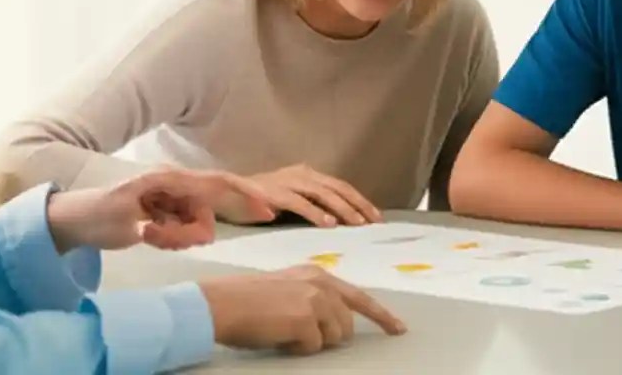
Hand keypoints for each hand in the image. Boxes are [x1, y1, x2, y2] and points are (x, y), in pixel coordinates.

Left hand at [45, 168, 271, 251]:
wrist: (73, 221)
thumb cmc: (95, 213)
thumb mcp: (126, 212)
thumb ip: (165, 217)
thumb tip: (196, 222)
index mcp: (169, 179)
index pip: (217, 184)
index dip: (246, 195)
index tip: (269, 212)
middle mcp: (176, 187)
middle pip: (206, 216)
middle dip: (187, 234)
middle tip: (152, 237)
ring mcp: (174, 201)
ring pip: (197, 228)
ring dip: (176, 239)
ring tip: (144, 235)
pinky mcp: (169, 214)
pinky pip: (185, 232)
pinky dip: (171, 240)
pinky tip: (147, 235)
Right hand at [199, 265, 405, 354]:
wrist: (222, 303)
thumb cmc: (246, 300)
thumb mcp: (286, 289)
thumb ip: (313, 299)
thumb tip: (333, 325)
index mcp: (317, 274)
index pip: (359, 297)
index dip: (382, 315)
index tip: (399, 329)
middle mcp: (321, 283)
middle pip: (346, 324)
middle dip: (328, 335)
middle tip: (296, 333)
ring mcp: (316, 300)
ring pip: (333, 338)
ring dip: (310, 341)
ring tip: (282, 329)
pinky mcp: (307, 319)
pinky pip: (313, 347)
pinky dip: (297, 348)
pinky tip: (278, 336)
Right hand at [216, 164, 382, 226]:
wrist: (224, 193)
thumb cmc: (258, 201)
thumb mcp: (290, 200)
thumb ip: (311, 205)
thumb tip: (338, 221)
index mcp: (306, 174)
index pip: (340, 186)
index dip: (359, 200)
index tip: (376, 216)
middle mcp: (300, 174)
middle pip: (337, 187)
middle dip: (358, 204)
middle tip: (374, 221)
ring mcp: (286, 182)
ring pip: (323, 193)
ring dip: (342, 208)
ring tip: (357, 223)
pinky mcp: (273, 193)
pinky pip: (299, 202)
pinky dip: (316, 213)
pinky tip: (328, 224)